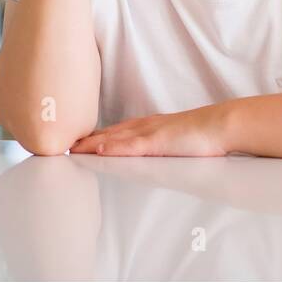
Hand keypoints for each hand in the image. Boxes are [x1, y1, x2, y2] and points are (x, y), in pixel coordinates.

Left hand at [69, 105, 228, 156]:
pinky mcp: (157, 141)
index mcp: (147, 127)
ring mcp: (149, 133)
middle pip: (106, 132)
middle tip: (60, 143)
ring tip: (69, 148)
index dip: (93, 136)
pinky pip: (130, 145)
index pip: (113, 131)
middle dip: (83, 139)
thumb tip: (151, 156)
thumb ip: (159, 146)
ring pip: (113, 137)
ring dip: (90, 143)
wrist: (220, 125)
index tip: (74, 141)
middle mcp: (143, 126)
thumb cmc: (203, 134)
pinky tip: (98, 150)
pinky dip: (112, 147)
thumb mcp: (174, 140)